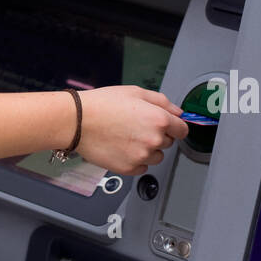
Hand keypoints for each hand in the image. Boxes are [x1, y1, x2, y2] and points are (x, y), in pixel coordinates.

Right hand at [72, 86, 189, 176]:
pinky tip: (122, 147)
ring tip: (128, 137)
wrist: (77, 121)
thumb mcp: (135, 92)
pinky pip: (142, 167)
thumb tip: (178, 112)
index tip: (168, 126)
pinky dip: (136, 160)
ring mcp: (142, 156)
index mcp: (159, 119)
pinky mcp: (130, 168)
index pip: (182, 129)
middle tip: (137, 125)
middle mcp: (154, 140)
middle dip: (157, 134)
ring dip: (148, 149)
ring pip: (156, 156)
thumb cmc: (102, 104)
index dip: (175, 126)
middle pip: (169, 142)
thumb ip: (162, 102)